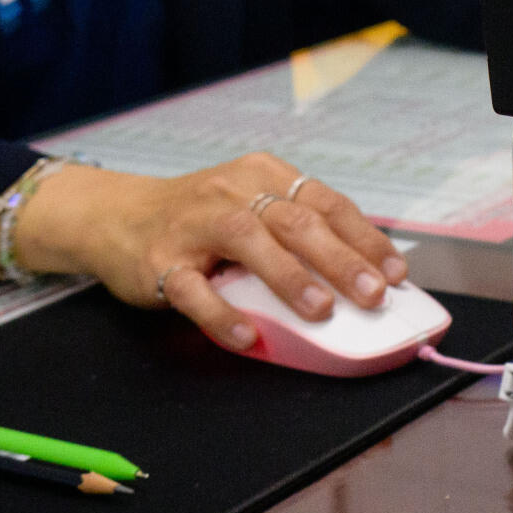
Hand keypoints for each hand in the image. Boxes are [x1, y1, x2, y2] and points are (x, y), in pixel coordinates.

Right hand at [0, 154, 409, 348]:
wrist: (116, 216)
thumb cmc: (198, 218)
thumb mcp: (249, 208)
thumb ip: (294, 233)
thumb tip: (361, 277)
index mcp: (263, 175)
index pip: (325, 203)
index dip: (365, 238)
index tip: (396, 272)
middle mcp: (233, 191)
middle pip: (296, 220)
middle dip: (341, 260)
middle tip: (374, 294)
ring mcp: (194, 225)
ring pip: (250, 244)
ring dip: (290, 279)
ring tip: (322, 312)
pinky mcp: (161, 262)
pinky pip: (195, 290)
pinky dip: (224, 314)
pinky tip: (250, 337)